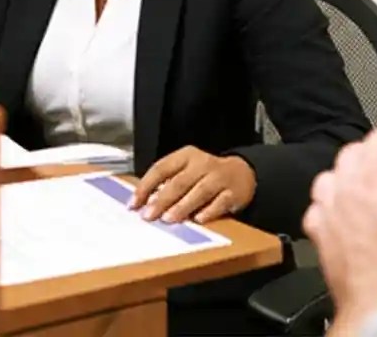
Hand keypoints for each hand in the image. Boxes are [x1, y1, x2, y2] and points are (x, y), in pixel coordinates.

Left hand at [127, 146, 256, 223]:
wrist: (242, 173)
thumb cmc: (206, 175)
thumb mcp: (186, 170)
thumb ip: (168, 183)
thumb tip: (145, 203)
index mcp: (186, 156)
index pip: (161, 168)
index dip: (145, 186)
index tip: (134, 203)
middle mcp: (202, 164)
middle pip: (179, 182)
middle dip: (162, 200)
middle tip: (149, 215)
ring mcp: (219, 177)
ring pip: (199, 191)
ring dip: (182, 206)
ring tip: (168, 219)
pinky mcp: (233, 192)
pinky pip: (220, 202)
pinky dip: (208, 211)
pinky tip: (198, 220)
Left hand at [302, 129, 376, 330]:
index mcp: (372, 181)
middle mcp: (344, 192)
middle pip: (352, 154)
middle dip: (372, 158)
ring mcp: (327, 212)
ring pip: (331, 177)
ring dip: (349, 180)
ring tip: (370, 192)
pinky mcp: (318, 234)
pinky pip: (318, 206)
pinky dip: (331, 205)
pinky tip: (347, 216)